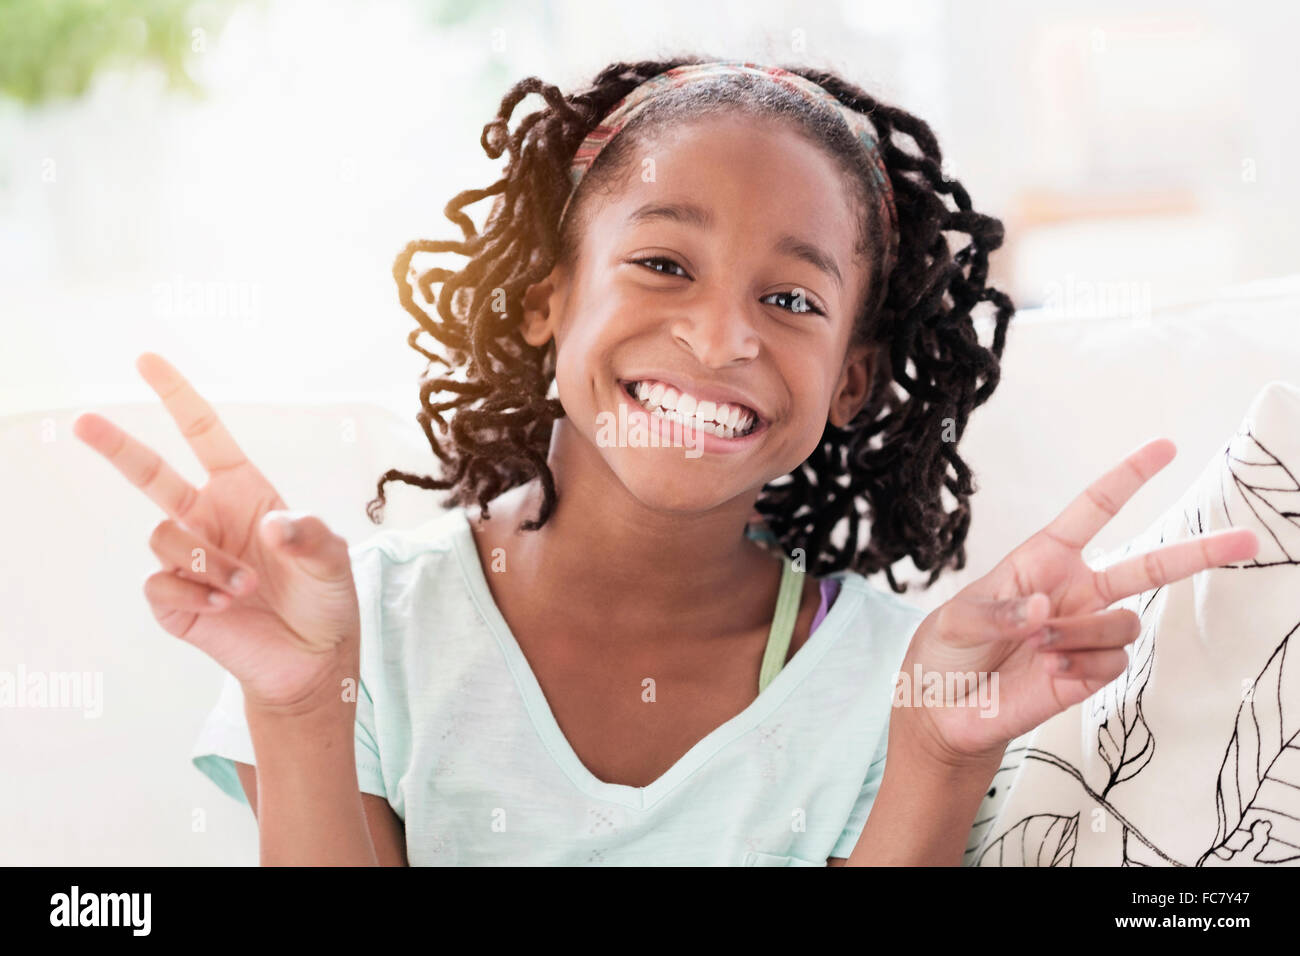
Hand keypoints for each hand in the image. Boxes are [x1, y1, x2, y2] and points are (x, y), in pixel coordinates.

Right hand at [74, 353, 360, 713]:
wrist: (311, 657)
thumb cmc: (323, 597)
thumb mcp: (332, 559)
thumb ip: (310, 535)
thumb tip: (273, 525)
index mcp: (244, 492)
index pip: (204, 435)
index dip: (177, 397)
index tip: (146, 361)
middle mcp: (209, 518)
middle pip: (150, 474)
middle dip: (116, 446)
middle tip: (83, 421)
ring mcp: (189, 558)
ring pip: (164, 537)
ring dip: (207, 562)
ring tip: (247, 588)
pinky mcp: (175, 601)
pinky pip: (160, 583)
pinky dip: (194, 595)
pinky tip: (225, 608)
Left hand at [897, 438, 1257, 765]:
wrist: (945, 711)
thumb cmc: (946, 653)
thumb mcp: (955, 621)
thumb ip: (996, 611)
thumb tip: (1045, 609)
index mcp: (1042, 560)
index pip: (1093, 511)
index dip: (1128, 478)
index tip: (1164, 449)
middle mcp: (1074, 592)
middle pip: (1148, 565)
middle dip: (1198, 552)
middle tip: (1245, 539)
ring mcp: (1085, 633)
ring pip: (1124, 622)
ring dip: (1082, 634)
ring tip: (1037, 647)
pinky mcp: (1089, 672)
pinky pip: (1113, 662)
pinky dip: (1082, 666)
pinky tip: (1048, 672)